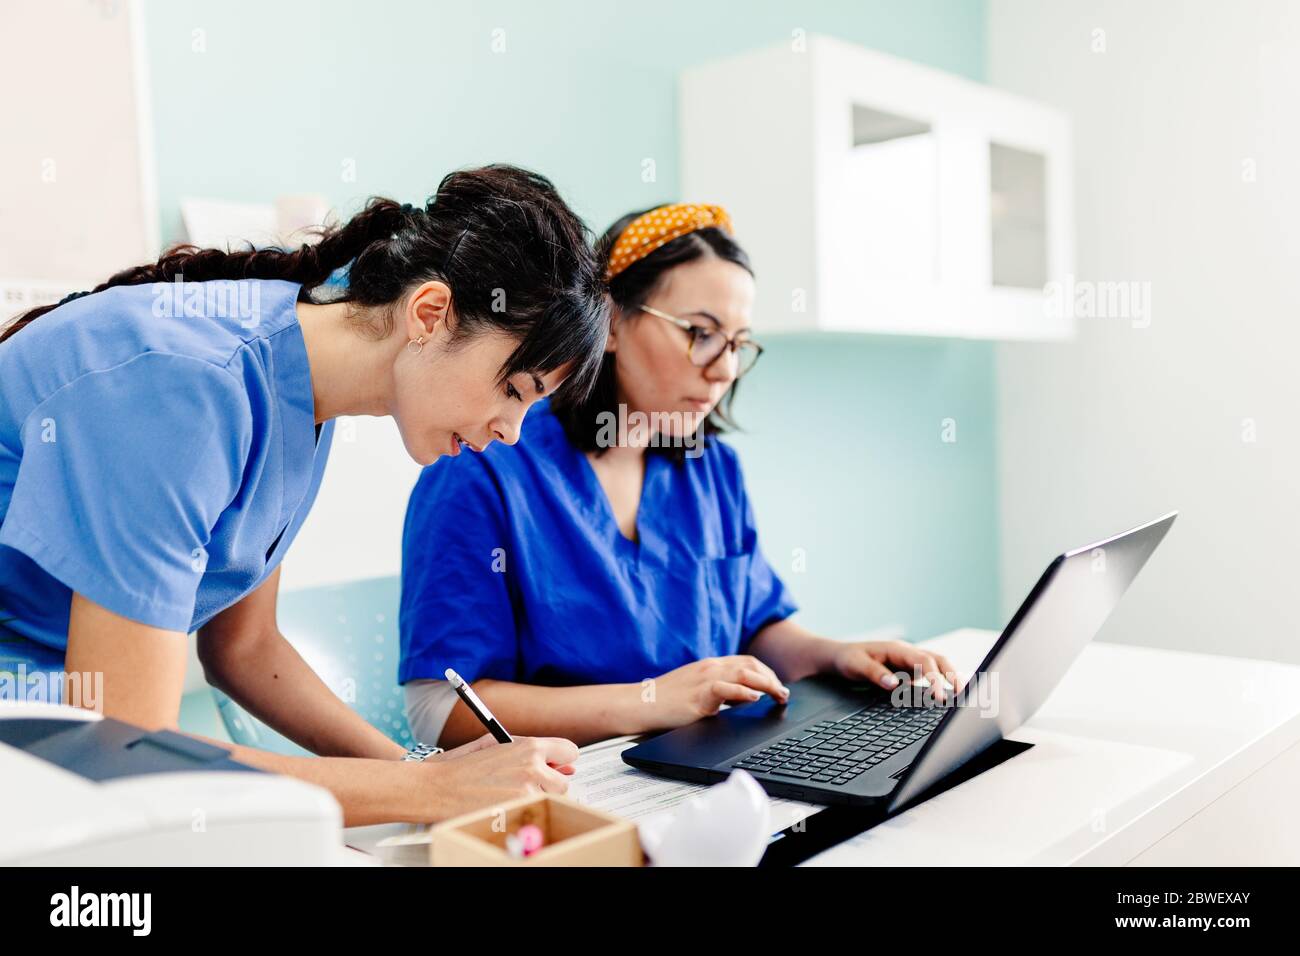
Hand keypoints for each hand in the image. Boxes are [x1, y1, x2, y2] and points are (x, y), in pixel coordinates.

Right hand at [420, 734, 578, 819]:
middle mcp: (533, 768)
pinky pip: (532, 814)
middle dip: (548, 786)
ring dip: (536, 800)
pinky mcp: (516, 812)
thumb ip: (532, 751)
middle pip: (564, 783)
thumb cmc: (464, 766)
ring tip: (510, 794)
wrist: (438, 786)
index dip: (562, 761)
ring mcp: (526, 792)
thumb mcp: (498, 744)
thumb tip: (562, 764)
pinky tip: (503, 805)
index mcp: (530, 747)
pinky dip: (521, 812)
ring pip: (550, 801)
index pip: (570, 751)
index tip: (555, 767)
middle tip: (525, 785)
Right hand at [644, 655, 790, 730]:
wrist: (641, 704)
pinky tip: (755, 698)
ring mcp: (704, 679)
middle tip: (784, 694)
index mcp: (710, 666)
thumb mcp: (698, 690)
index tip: (778, 687)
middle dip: (772, 678)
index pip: (747, 662)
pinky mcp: (698, 694)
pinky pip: (725, 688)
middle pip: (751, 665)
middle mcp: (710, 668)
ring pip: (744, 673)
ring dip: (767, 684)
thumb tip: (746, 697)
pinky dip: (744, 692)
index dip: (767, 673)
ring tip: (778, 696)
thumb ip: (721, 690)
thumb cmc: (666, 701)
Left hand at [828, 640, 962, 701]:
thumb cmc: (849, 659)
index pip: (923, 662)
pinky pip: (930, 676)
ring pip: (937, 667)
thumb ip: (875, 674)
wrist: (841, 656)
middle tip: (962, 695)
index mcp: (898, 650)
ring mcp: (910, 662)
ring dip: (950, 679)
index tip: (939, 696)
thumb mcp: (856, 665)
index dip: (934, 678)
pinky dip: (941, 684)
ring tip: (962, 697)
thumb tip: (893, 685)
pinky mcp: (909, 672)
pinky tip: (948, 697)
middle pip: (938, 661)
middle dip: (952, 676)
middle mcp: (908, 654)